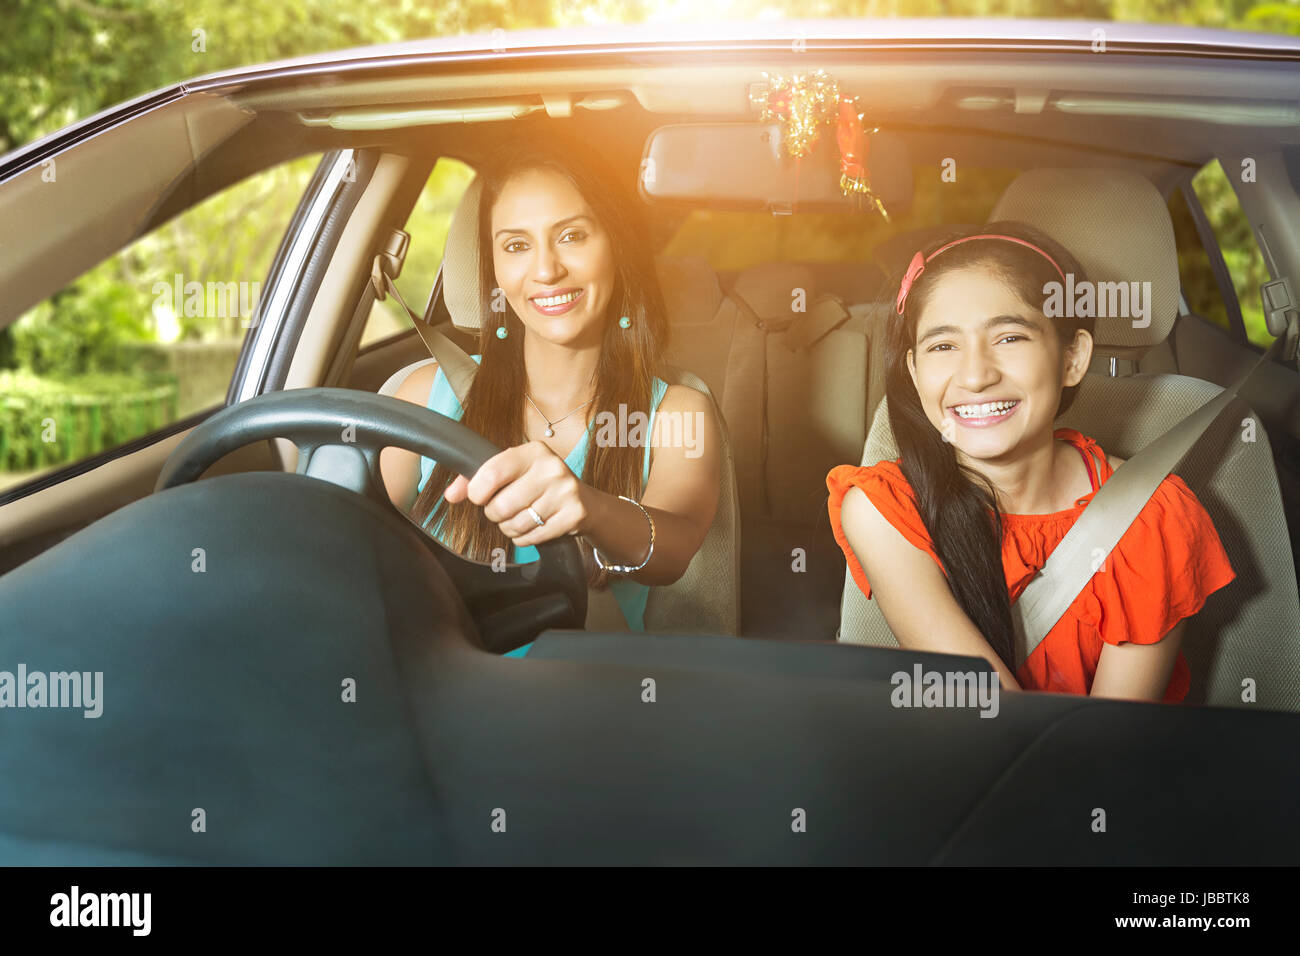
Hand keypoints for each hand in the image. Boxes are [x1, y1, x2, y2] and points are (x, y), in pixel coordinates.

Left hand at [443, 440, 590, 548]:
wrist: (584, 502)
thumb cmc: (538, 485)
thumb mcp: (512, 472)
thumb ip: (476, 479)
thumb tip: (450, 495)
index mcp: (534, 451)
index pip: (492, 473)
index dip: (477, 492)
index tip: (479, 496)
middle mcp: (552, 468)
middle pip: (501, 505)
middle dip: (495, 514)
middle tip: (503, 509)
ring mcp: (565, 492)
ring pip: (515, 524)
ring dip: (509, 527)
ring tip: (520, 517)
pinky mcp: (573, 515)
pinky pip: (532, 537)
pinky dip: (525, 538)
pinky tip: (533, 526)